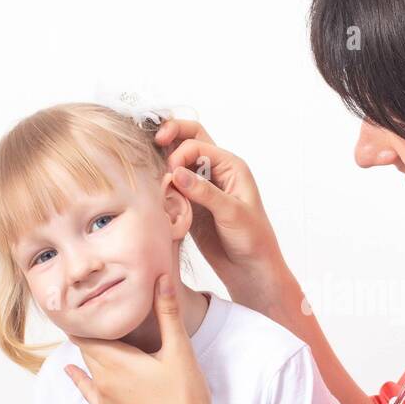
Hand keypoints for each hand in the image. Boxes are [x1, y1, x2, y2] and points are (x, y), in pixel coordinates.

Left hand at [63, 274, 218, 403]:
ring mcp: (103, 403)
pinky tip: (74, 375)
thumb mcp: (179, 351)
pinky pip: (87, 395)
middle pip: (86, 350)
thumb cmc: (186, 398)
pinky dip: (80, 380)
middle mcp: (102, 381)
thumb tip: (161, 277)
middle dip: (87, 333)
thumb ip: (167, 313)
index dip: (83, 317)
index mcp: (115, 361)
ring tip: (79, 337)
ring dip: (85, 354)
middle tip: (85, 314)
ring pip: (86, 371)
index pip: (88, 333)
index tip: (78, 302)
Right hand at [154, 118, 290, 309]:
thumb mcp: (232, 213)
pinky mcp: (190, 205)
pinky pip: (172, 187)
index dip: (181, 153)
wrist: (250, 269)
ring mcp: (201, 187)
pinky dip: (162, 185)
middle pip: (189, 139)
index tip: (171, 174)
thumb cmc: (253, 239)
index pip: (198, 143)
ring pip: (178, 162)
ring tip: (151, 172)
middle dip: (171, 134)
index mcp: (231, 166)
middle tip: (155, 141)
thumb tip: (176, 173)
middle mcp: (215, 172)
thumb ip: (204, 192)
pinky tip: (155, 192)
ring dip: (163, 161)